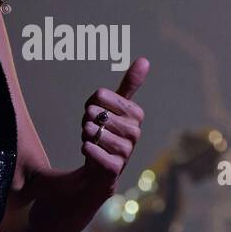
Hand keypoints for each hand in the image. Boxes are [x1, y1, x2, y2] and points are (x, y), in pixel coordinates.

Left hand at [79, 57, 149, 194]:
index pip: (100, 95)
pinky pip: (91, 149)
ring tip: (92, 142)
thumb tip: (145, 60)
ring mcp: (126, 151)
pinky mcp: (114, 167)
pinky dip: (85, 148)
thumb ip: (129, 85)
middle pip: (94, 112)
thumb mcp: (116, 108)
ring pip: (92, 131)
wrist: (99, 172)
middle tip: (93, 131)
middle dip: (86, 120)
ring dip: (85, 135)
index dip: (91, 104)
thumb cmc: (108, 134)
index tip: (97, 115)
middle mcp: (135, 132)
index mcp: (136, 114)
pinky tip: (89, 151)